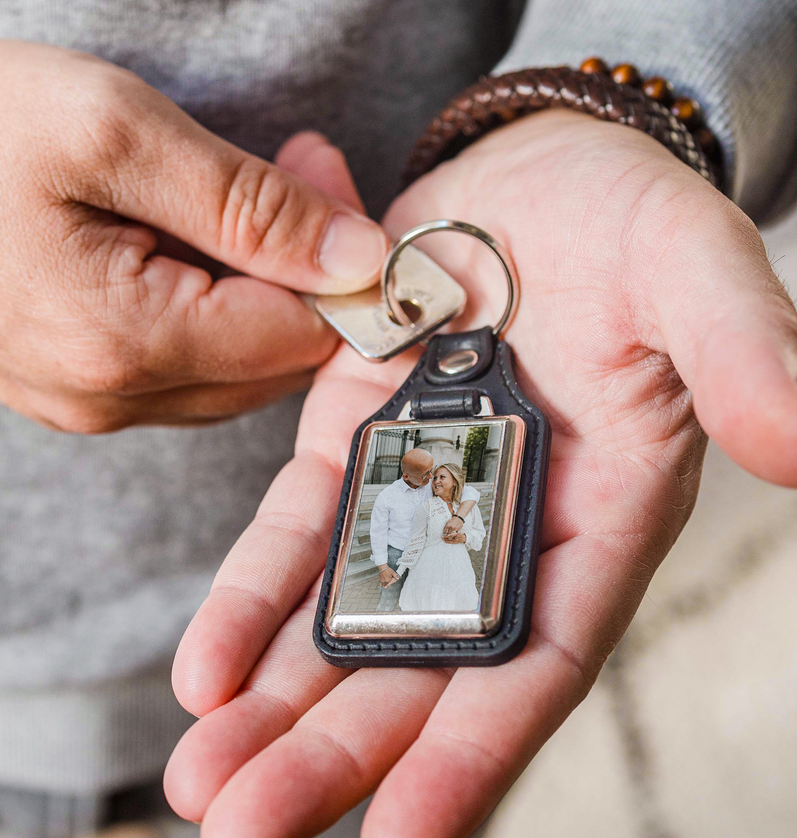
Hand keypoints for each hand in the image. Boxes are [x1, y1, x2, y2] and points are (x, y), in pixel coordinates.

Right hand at [0, 37, 386, 430]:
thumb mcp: (119, 134)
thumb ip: (252, 206)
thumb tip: (358, 258)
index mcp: (129, 343)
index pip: (300, 334)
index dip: (338, 262)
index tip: (326, 178)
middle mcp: (113, 398)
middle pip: (276, 359)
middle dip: (307, 270)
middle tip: (294, 172)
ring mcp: (93, 404)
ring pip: (238, 368)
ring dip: (263, 286)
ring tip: (238, 197)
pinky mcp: (80, 389)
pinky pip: (189, 367)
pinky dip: (216, 307)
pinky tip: (194, 242)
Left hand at [166, 115, 796, 836]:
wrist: (535, 170)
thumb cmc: (628, 217)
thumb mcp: (691, 269)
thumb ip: (741, 352)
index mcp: (600, 516)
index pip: (540, 658)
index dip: (476, 750)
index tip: (405, 837)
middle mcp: (505, 526)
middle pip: (420, 665)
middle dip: (337, 751)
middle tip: (241, 829)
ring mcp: (418, 489)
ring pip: (343, 618)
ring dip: (274, 701)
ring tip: (200, 781)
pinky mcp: (350, 441)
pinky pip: (297, 535)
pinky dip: (253, 599)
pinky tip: (203, 669)